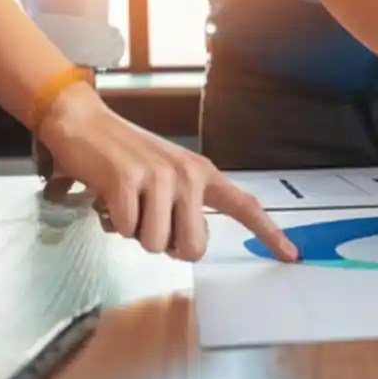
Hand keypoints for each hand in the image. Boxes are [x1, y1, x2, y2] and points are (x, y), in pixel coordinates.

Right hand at [37, 83, 298, 261]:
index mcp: (203, 174)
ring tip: (128, 204)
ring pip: (156, 244)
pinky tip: (109, 198)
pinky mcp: (126, 181)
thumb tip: (188, 246)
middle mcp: (188, 175)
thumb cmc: (125, 157)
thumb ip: (187, 207)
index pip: (245, 206)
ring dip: (136, 234)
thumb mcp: (168, 176)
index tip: (293, 256)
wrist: (84, 122)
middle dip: (168, 247)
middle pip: (192, 247)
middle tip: (150, 222)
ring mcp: (158, 177)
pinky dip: (113, 223)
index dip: (269, 233)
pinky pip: (126, 230)